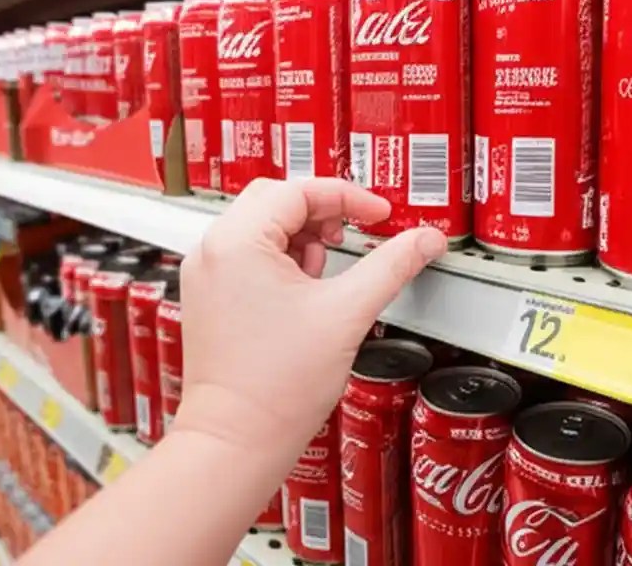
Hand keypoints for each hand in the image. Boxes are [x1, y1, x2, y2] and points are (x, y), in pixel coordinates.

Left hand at [174, 177, 447, 452]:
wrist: (237, 440)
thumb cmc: (276, 388)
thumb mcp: (348, 313)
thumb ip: (392, 266)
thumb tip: (424, 239)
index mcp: (237, 242)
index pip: (297, 190)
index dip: (347, 197)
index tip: (379, 214)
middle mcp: (213, 251)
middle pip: (276, 200)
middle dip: (322, 212)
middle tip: (356, 233)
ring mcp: (206, 275)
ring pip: (261, 227)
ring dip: (302, 237)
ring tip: (326, 276)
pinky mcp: (209, 298)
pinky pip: (248, 255)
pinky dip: (282, 261)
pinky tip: (304, 294)